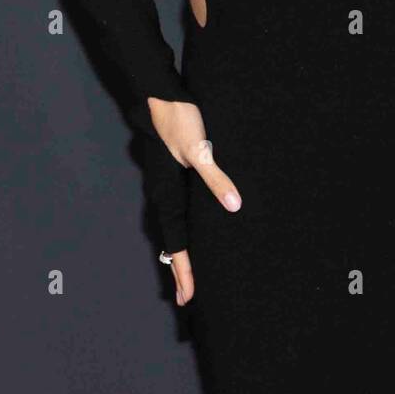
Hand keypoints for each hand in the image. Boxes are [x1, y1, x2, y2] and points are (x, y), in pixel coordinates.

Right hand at [142, 97, 242, 306]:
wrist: (161, 96)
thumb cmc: (179, 122)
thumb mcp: (200, 151)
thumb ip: (216, 179)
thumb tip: (234, 206)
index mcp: (167, 193)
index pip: (176, 242)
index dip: (184, 270)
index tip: (189, 297)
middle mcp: (163, 194)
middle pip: (173, 240)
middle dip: (181, 268)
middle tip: (188, 296)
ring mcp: (166, 184)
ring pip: (174, 226)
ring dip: (182, 249)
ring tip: (190, 272)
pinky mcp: (173, 173)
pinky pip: (178, 210)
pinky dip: (185, 228)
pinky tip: (195, 229)